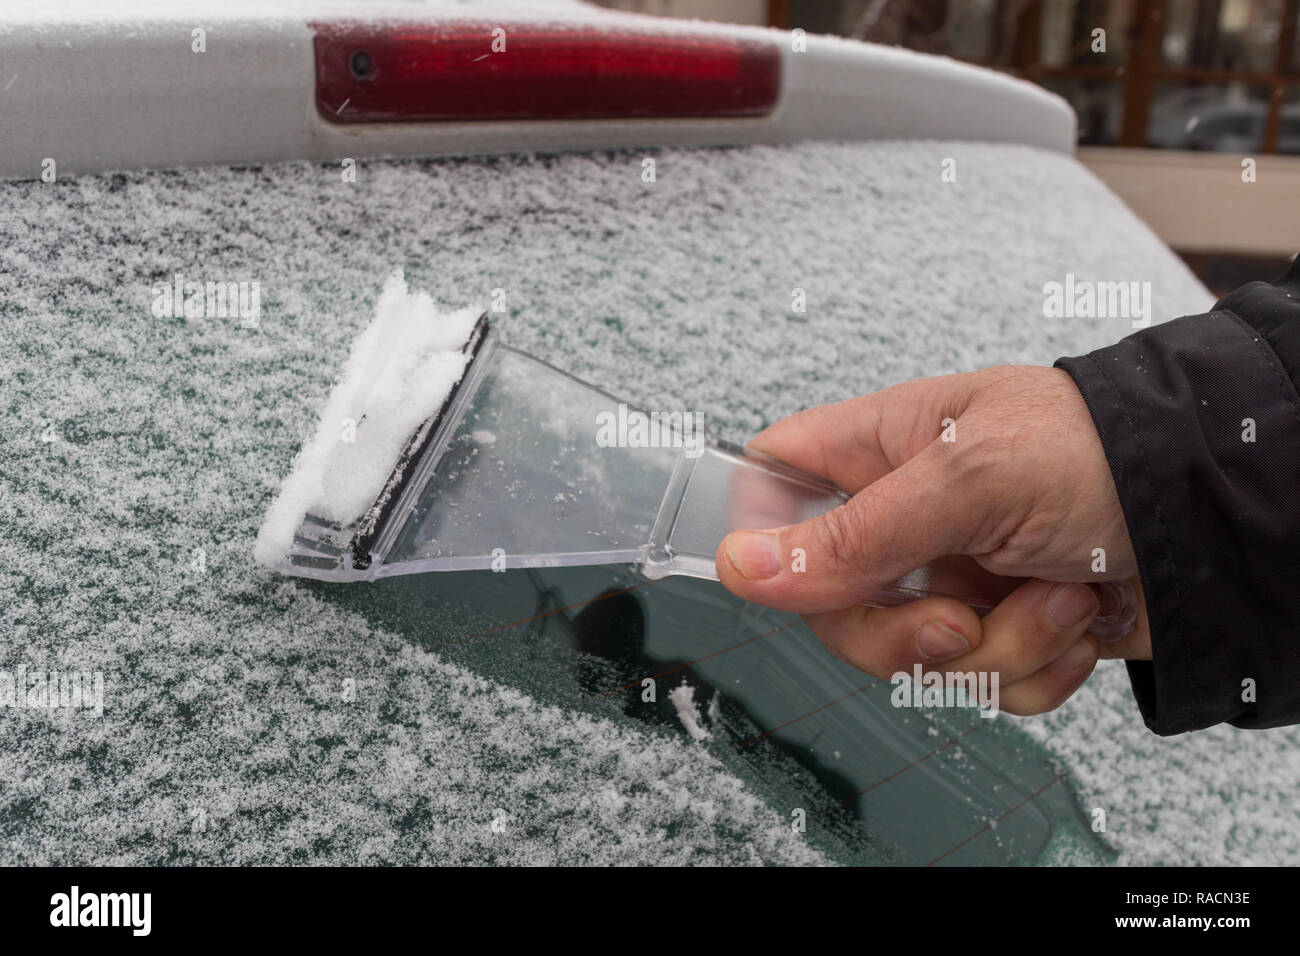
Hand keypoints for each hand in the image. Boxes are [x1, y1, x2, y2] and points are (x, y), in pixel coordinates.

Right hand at [714, 365, 1150, 715]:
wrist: (1224, 516)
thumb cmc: (1102, 452)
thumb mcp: (968, 483)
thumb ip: (854, 534)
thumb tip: (743, 564)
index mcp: (879, 450)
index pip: (771, 482)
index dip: (762, 533)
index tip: (793, 578)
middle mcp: (905, 518)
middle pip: (831, 603)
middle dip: (900, 633)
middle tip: (959, 617)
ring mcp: (954, 577)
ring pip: (911, 657)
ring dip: (995, 647)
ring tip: (1057, 595)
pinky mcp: (1005, 628)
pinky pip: (978, 686)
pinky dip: (1034, 671)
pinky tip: (1076, 621)